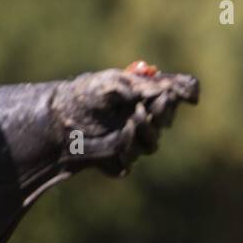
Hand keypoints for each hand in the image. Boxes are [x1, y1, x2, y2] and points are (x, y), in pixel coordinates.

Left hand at [55, 64, 199, 176]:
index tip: (178, 96)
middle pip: (167, 119)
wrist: (53, 123)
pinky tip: (113, 140)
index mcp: (143, 95)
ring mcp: (131, 141)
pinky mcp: (117, 159)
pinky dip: (124, 149)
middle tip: (143, 108)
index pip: (175, 94)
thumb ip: (150, 85)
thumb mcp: (115, 82)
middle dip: (159, 114)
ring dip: (142, 132)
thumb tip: (188, 92)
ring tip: (128, 122)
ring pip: (152, 144)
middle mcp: (141, 118)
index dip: (180, 95)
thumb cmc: (83, 97)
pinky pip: (129, 160)